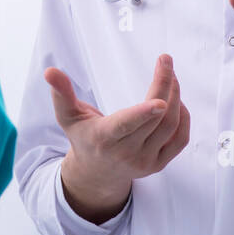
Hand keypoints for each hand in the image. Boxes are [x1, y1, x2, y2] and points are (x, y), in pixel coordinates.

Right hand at [49, 55, 188, 223]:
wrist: (97, 173)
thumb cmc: (83, 137)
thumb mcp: (67, 116)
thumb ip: (61, 93)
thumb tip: (50, 71)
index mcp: (103, 138)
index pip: (126, 126)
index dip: (143, 113)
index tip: (160, 100)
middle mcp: (126, 153)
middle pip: (156, 119)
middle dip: (165, 86)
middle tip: (166, 60)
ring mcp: (145, 161)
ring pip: (171, 126)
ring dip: (176, 97)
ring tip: (171, 75)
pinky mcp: (159, 164)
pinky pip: (179, 140)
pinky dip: (183, 117)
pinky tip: (176, 100)